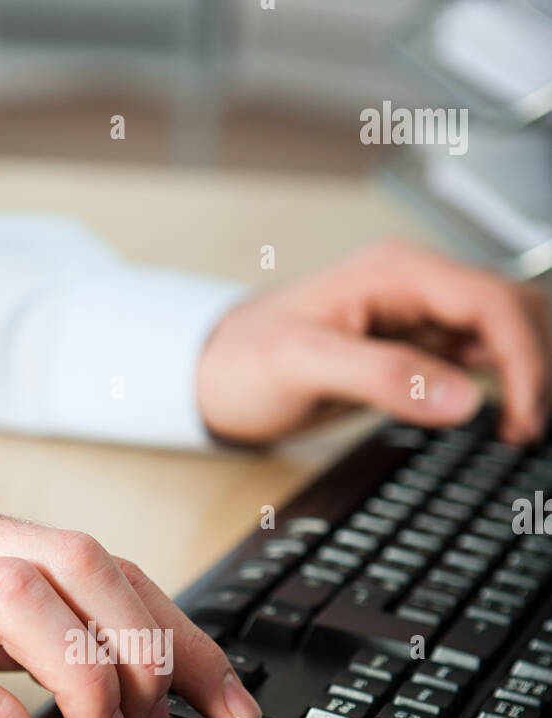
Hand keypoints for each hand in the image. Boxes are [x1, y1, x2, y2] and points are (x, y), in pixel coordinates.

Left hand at [198, 239, 550, 446]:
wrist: (212, 374)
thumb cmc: (242, 361)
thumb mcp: (302, 365)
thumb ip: (382, 377)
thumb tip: (462, 400)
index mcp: (396, 272)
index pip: (492, 302)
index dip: (524, 359)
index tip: (521, 418)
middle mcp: (417, 287)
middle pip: (514, 311)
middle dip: (536, 365)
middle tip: (527, 431)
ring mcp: (420, 317)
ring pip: (506, 333)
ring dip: (527, 372)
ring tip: (522, 429)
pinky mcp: (416, 350)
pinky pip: (480, 358)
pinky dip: (504, 383)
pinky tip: (502, 420)